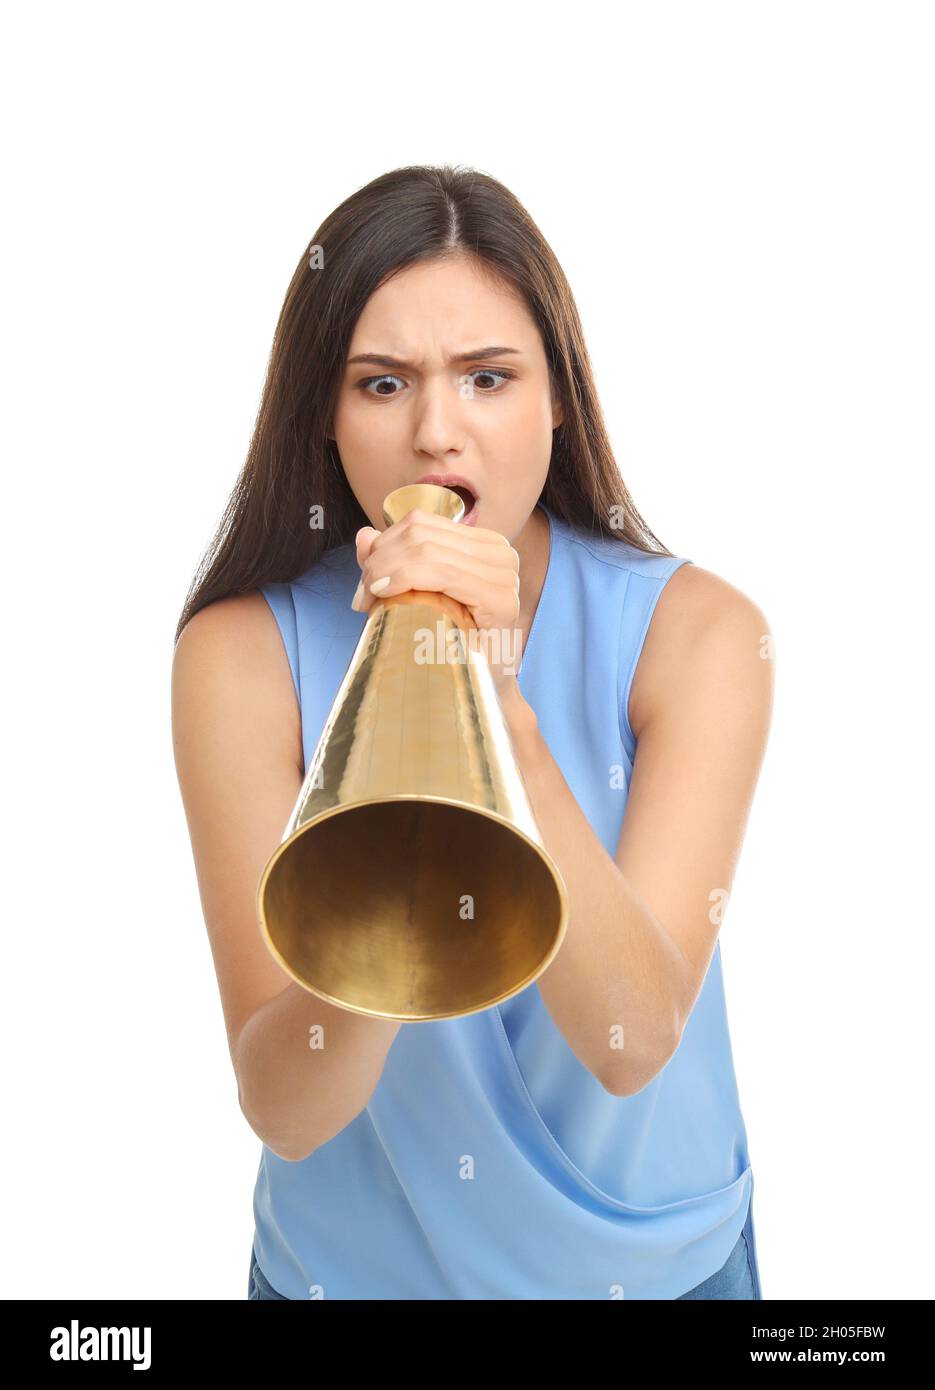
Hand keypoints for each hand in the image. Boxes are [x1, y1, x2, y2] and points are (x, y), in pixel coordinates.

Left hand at [350, 507, 524, 693]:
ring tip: (369, 600)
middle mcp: (502, 553)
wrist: (484, 690)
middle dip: (380, 561)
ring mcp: (505, 575)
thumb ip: (392, 562)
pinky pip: (442, 573)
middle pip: (420, 534)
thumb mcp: (417, 596)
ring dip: (385, 571)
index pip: (421, 523)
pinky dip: (405, 578)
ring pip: (426, 550)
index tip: (365, 583)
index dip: (383, 545)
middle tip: (362, 596)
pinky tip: (384, 594)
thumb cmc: (452, 647)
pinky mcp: (501, 600)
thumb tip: (364, 535)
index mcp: (485, 545)